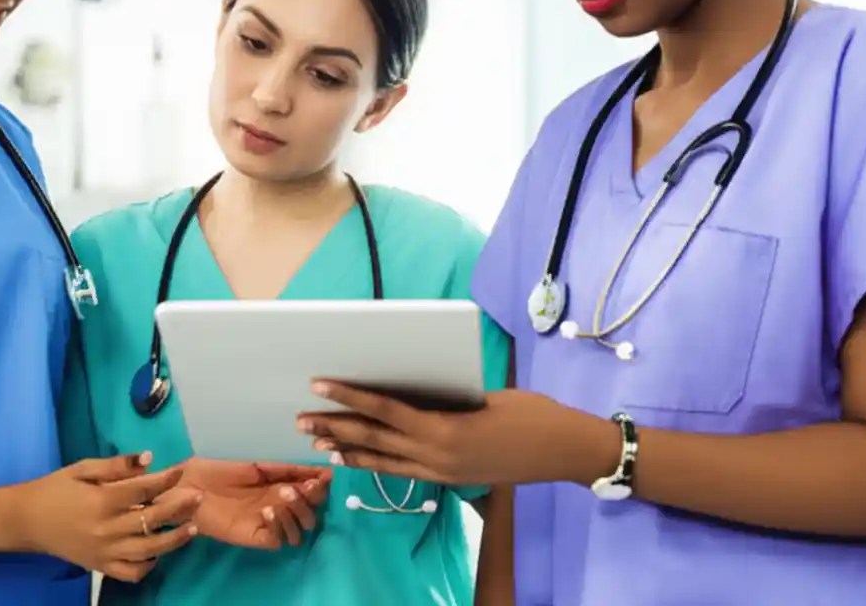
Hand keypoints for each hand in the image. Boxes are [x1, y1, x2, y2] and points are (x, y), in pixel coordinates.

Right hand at [10, 453, 201, 582]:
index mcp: (101, 501)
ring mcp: (105, 552)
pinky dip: (149, 564)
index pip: (144, 490)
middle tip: (198, 497)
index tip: (182, 469)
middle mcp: (106, 529)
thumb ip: (117, 465)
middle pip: (152, 519)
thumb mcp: (82, 468)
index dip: (166, 479)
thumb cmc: (55, 489)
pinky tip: (159, 551)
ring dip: (174, 539)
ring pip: (149, 550)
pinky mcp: (101, 566)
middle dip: (179, 507)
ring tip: (192, 527)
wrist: (25, 521)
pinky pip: (132, 572)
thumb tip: (149, 458)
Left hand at [177, 458, 331, 548]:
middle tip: (303, 487)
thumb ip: (285, 469)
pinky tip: (269, 510)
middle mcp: (279, 507)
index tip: (326, 475)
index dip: (321, 486)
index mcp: (281, 487)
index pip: (312, 492)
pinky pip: (277, 540)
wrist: (188, 484)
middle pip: (311, 513)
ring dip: (297, 512)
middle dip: (312, 499)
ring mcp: (267, 524)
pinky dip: (279, 526)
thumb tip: (320, 469)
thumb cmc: (217, 470)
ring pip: (299, 530)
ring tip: (284, 495)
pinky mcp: (254, 537)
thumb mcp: (256, 464)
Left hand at [297, 383, 617, 486]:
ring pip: (382, 461)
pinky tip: (354, 461)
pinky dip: (373, 465)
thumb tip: (404, 389)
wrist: (564, 450)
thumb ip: (441, 397)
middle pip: (374, 440)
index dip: (349, 397)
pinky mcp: (449, 480)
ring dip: (347, 451)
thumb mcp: (482, 395)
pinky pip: (401, 472)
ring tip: (316, 443)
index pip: (384, 410)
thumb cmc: (530, 412)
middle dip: (335, 428)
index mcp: (444, 429)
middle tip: (301, 420)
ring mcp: (441, 472)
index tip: (320, 385)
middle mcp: (437, 456)